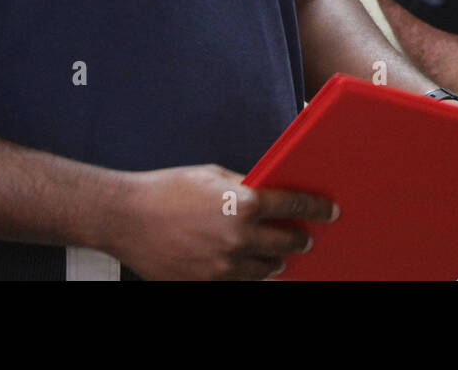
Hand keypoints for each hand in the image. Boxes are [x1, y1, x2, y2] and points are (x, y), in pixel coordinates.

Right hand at [105, 164, 336, 279]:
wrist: (126, 217)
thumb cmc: (169, 188)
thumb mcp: (213, 176)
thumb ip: (246, 186)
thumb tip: (271, 193)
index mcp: (244, 203)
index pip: (294, 205)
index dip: (317, 208)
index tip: (331, 211)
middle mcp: (238, 237)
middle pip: (287, 244)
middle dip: (300, 239)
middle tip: (306, 237)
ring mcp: (223, 265)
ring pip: (267, 269)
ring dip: (276, 260)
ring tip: (278, 253)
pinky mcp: (206, 282)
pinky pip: (240, 281)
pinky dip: (249, 272)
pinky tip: (249, 263)